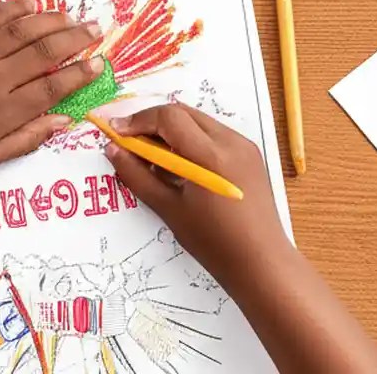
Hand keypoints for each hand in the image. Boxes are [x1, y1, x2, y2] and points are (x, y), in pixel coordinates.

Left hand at [0, 0, 103, 189]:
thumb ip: (26, 139)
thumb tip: (62, 121)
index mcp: (4, 113)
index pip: (54, 86)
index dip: (81, 73)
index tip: (100, 63)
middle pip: (43, 51)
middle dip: (75, 37)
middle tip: (95, 28)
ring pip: (20, 30)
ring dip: (50, 19)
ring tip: (70, 14)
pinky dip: (10, 9)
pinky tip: (28, 4)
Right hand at [105, 104, 290, 287]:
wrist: (262, 262)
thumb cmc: (214, 243)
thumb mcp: (170, 209)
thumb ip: (138, 176)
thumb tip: (114, 151)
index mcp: (211, 155)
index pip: (169, 117)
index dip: (138, 120)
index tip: (116, 133)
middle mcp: (231, 141)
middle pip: (184, 113)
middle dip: (153, 122)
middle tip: (130, 143)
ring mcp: (244, 145)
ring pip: (199, 121)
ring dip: (173, 130)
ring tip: (154, 158)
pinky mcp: (250, 154)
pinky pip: (215, 134)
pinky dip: (192, 140)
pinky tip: (181, 166)